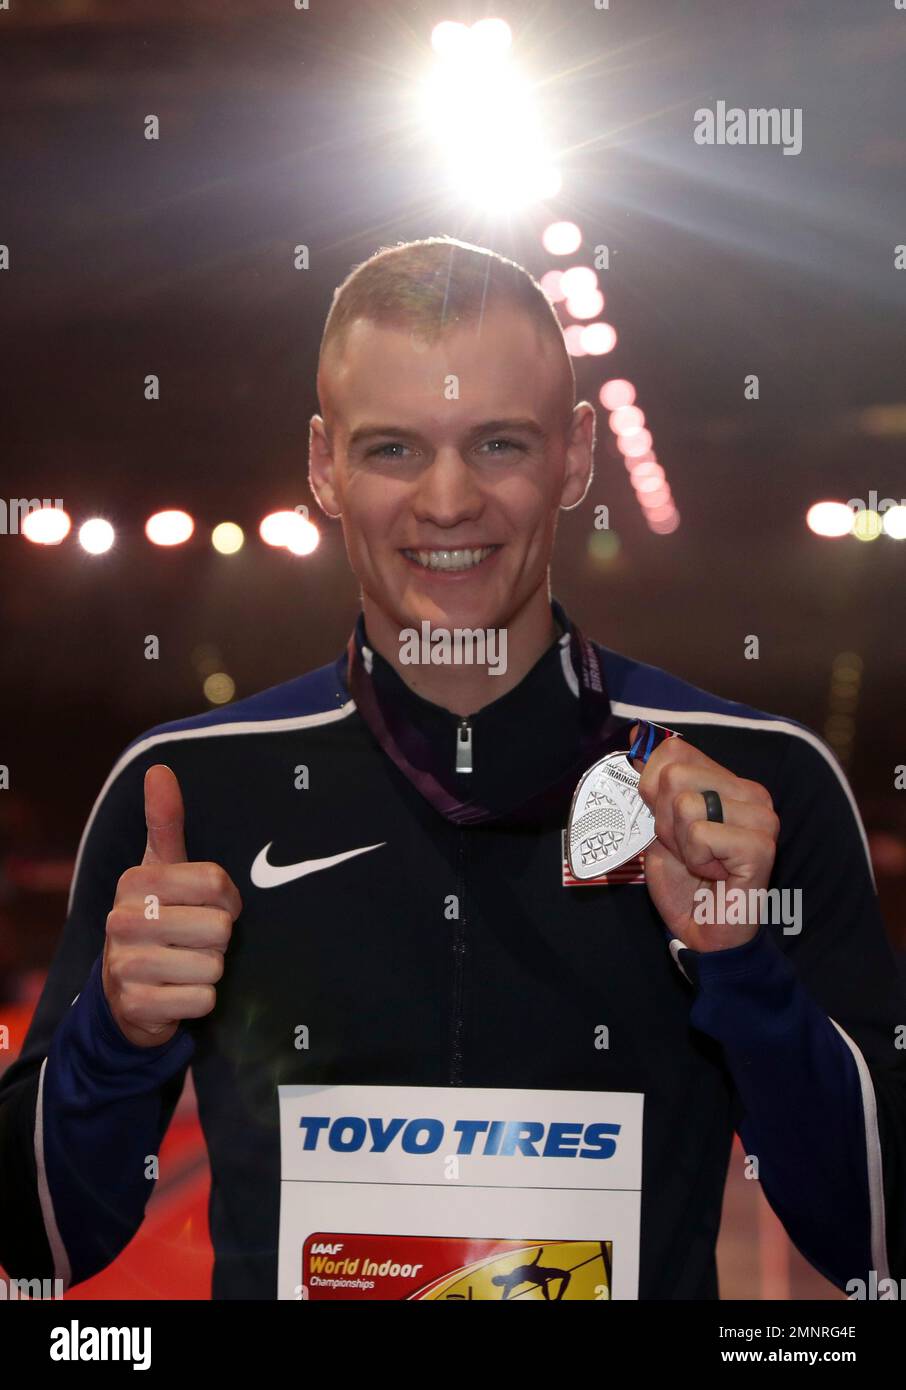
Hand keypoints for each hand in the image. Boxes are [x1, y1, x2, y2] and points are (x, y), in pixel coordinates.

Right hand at [102, 764, 242, 1046]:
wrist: (125, 992)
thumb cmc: (157, 918)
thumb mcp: (160, 869)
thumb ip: (165, 821)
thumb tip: (158, 769)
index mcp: (135, 880)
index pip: (216, 881)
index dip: (228, 899)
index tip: (212, 906)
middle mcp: (121, 919)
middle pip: (219, 925)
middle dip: (218, 939)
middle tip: (193, 941)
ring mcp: (125, 965)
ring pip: (212, 965)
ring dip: (209, 970)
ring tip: (184, 965)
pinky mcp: (135, 1006)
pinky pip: (202, 1000)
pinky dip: (200, 1001)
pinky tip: (177, 993)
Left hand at [630, 725, 779, 952]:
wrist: (706, 934)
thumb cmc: (685, 882)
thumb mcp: (657, 827)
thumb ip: (651, 787)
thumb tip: (636, 740)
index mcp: (726, 781)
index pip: (674, 750)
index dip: (651, 788)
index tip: (666, 824)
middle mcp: (750, 792)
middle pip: (674, 775)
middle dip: (663, 819)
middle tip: (686, 849)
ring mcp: (761, 817)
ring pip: (686, 804)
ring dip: (680, 843)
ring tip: (701, 862)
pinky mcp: (761, 845)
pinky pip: (701, 834)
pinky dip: (696, 859)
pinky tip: (716, 874)